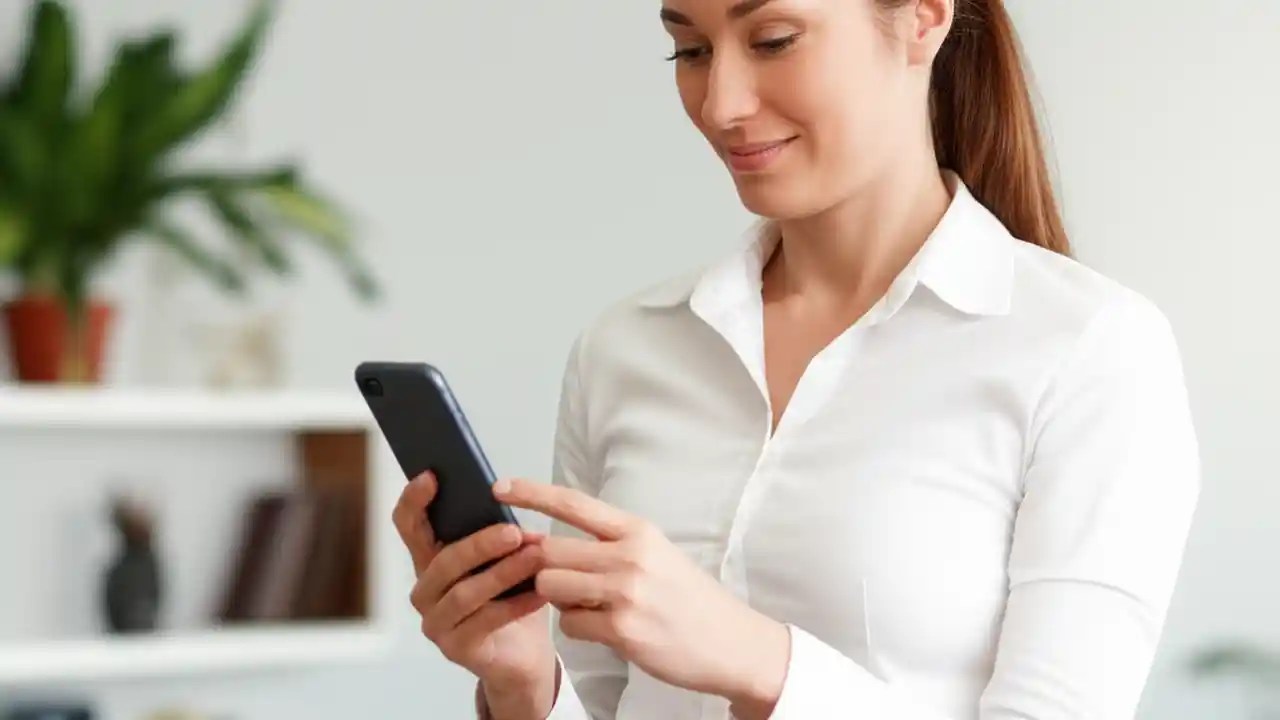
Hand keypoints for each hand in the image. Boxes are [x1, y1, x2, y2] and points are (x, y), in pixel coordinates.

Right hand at [394, 472, 555, 718]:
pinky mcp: (456, 648)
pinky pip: (485, 622)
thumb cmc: (512, 596)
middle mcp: (426, 591)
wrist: (524, 653)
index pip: (409, 526)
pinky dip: (515, 605)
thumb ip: (496, 529)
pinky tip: (539, 593)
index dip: (414, 500)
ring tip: (534, 557)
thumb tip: (507, 493)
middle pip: (442, 561)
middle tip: (514, 531)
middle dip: (480, 544)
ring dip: (502, 573)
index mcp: (431, 560)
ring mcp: (436, 622)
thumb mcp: (504, 557)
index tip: (432, 475)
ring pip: (464, 592)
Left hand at [493, 477, 790, 716]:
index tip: (499, 486)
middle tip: (565, 582)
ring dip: (560, 600)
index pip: (573, 503)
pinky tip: (607, 630)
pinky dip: (579, 629)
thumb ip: (609, 545)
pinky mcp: (623, 629)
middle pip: (550, 550)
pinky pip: (570, 625)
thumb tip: (550, 544)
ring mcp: (626, 592)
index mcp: (637, 530)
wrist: (732, 642)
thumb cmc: (688, 599)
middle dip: (545, 568)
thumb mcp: (656, 554)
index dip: (531, 493)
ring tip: (592, 606)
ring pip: (552, 586)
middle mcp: (630, 554)